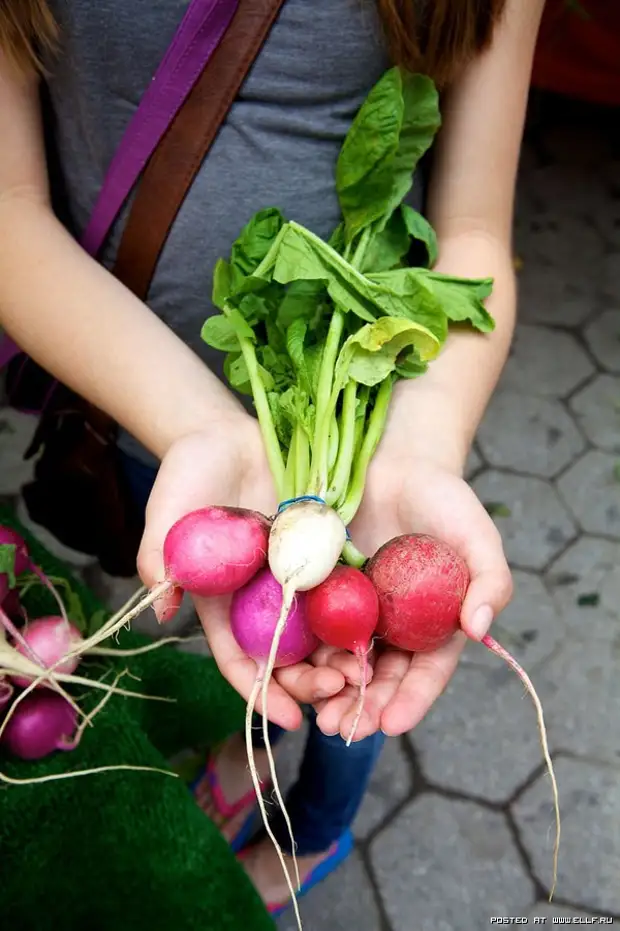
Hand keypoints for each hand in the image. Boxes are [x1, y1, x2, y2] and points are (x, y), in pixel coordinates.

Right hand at [136, 417, 346, 729]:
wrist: (228, 432)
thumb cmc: (188, 472)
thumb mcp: (168, 512)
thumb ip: (159, 556)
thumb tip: (162, 611)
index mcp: (221, 603)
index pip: (240, 661)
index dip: (261, 692)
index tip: (287, 720)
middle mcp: (260, 599)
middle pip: (287, 658)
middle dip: (310, 684)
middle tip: (338, 692)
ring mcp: (293, 577)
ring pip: (321, 633)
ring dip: (340, 659)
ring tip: (363, 673)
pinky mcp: (321, 553)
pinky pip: (343, 591)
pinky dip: (357, 616)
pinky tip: (379, 631)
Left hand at [315, 452, 512, 740]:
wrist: (394, 462)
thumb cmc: (444, 499)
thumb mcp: (477, 535)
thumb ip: (490, 580)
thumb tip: (479, 630)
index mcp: (433, 623)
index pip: (426, 672)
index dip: (412, 700)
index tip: (392, 725)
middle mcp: (393, 625)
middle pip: (379, 678)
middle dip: (362, 708)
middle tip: (341, 729)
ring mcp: (356, 610)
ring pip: (342, 662)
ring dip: (328, 692)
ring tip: (314, 714)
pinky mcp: (323, 591)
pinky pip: (311, 627)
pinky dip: (302, 654)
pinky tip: (288, 672)